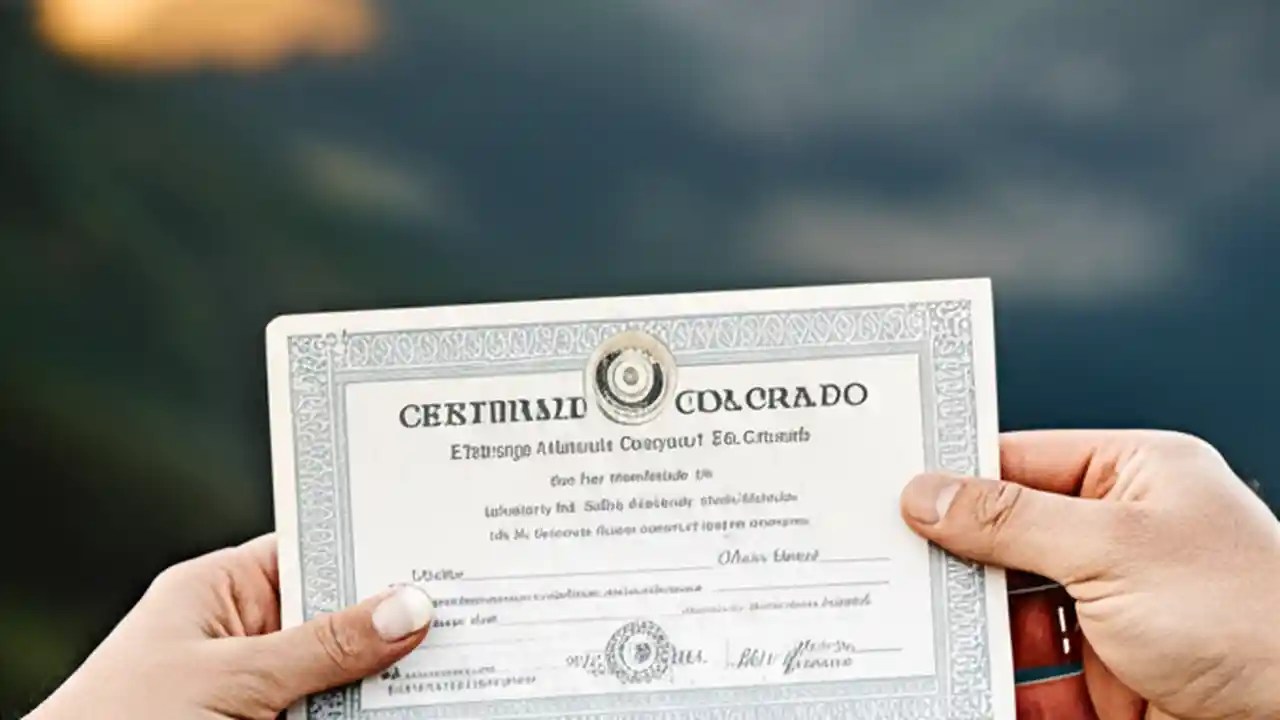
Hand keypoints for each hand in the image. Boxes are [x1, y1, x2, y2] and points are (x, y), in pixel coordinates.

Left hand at [26, 535, 433, 718]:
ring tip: (457, 661)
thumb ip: (322, 646)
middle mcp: (243, 635)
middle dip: (396, 616)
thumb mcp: (230, 676)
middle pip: (339, 615)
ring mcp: (257, 689)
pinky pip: (334, 712)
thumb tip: (406, 608)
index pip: (312, 549)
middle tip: (467, 606)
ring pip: (344, 672)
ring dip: (391, 673)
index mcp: (220, 590)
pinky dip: (368, 709)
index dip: (372, 545)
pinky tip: (413, 702)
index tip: (437, 544)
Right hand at [900, 430, 1279, 719]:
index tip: (894, 489)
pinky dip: (1005, 686)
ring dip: (976, 629)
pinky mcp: (1115, 678)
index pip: (1022, 461)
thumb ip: (1011, 519)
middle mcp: (1125, 539)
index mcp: (1136, 477)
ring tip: (931, 634)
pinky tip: (976, 687)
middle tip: (896, 567)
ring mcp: (1118, 611)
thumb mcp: (1113, 548)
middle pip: (1010, 541)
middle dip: (958, 561)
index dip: (958, 475)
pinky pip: (1038, 677)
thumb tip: (930, 495)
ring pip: (1015, 612)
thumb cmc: (1252, 614)